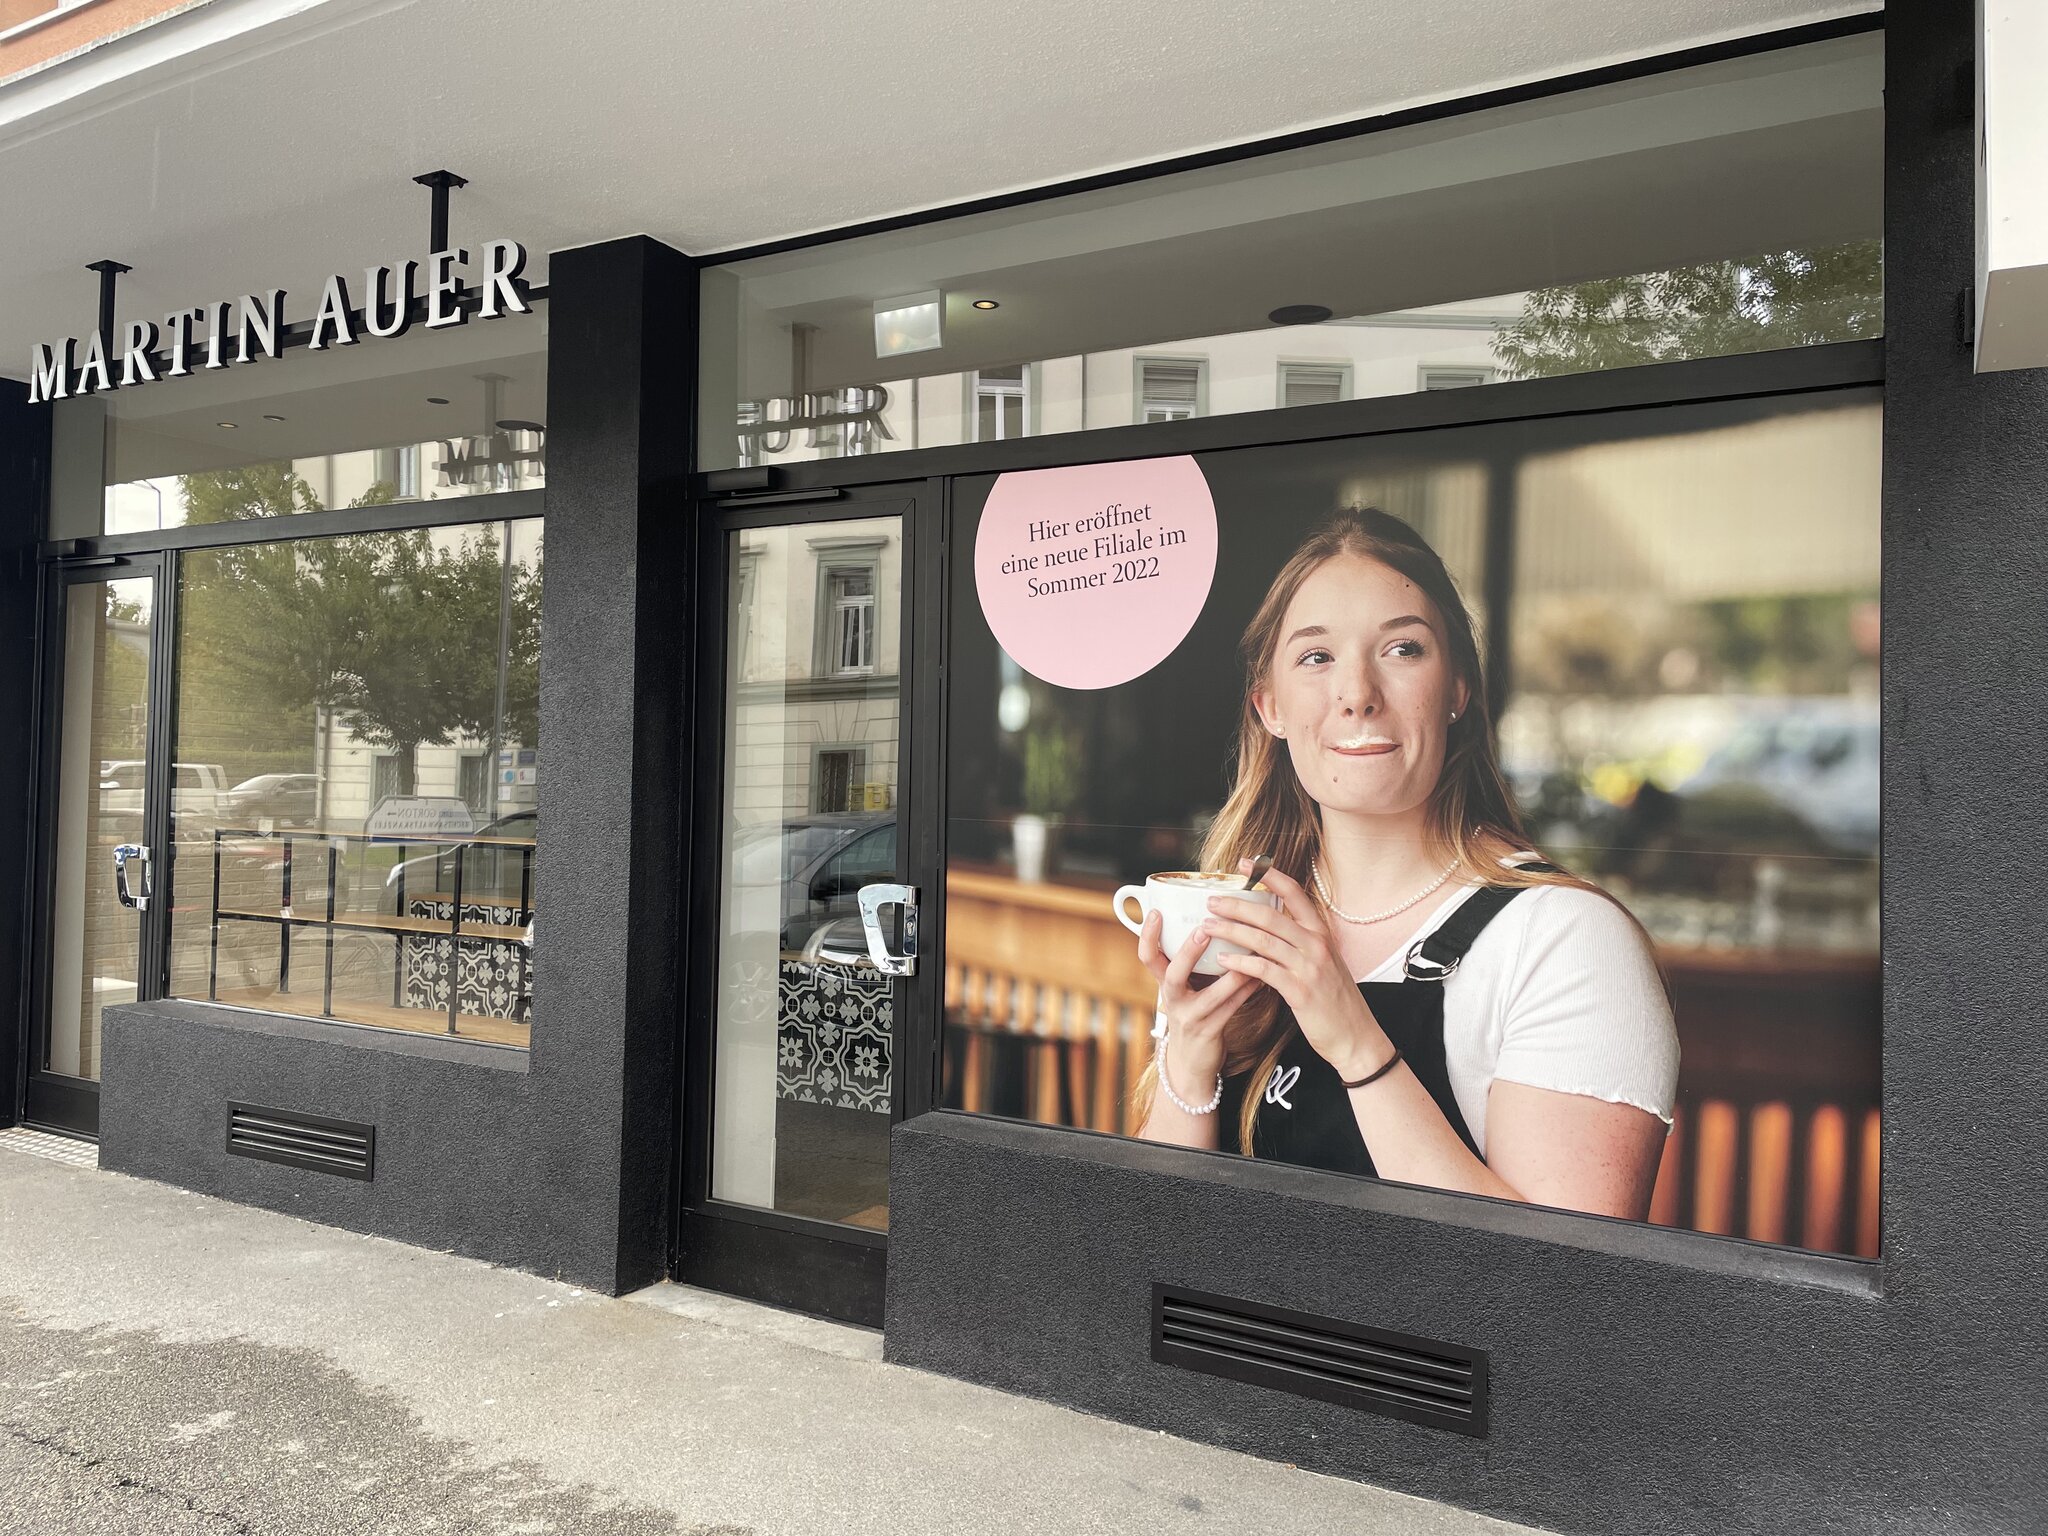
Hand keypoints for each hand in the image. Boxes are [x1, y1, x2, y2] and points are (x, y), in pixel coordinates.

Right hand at [1138, 910, 1255, 1085]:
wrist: (1191, 1063)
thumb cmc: (1191, 1013)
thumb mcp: (1181, 988)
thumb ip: (1189, 961)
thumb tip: (1211, 919)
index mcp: (1164, 983)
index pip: (1147, 958)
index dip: (1148, 935)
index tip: (1156, 912)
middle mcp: (1173, 999)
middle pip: (1173, 974)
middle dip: (1188, 951)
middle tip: (1204, 929)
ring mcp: (1190, 1017)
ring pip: (1211, 994)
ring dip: (1232, 973)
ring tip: (1250, 952)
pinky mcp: (1210, 1032)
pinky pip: (1232, 1008)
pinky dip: (1247, 990)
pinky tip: (1261, 976)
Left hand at [1202, 860, 1390, 1081]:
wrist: (1355, 1035)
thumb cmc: (1335, 999)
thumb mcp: (1325, 962)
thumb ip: (1302, 942)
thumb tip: (1273, 926)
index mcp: (1321, 933)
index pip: (1295, 893)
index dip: (1270, 876)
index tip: (1246, 863)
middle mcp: (1316, 945)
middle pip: (1271, 916)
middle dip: (1237, 905)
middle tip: (1211, 901)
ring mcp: (1309, 967)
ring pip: (1263, 940)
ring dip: (1231, 931)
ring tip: (1208, 927)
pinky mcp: (1300, 991)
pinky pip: (1264, 971)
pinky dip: (1241, 963)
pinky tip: (1223, 960)